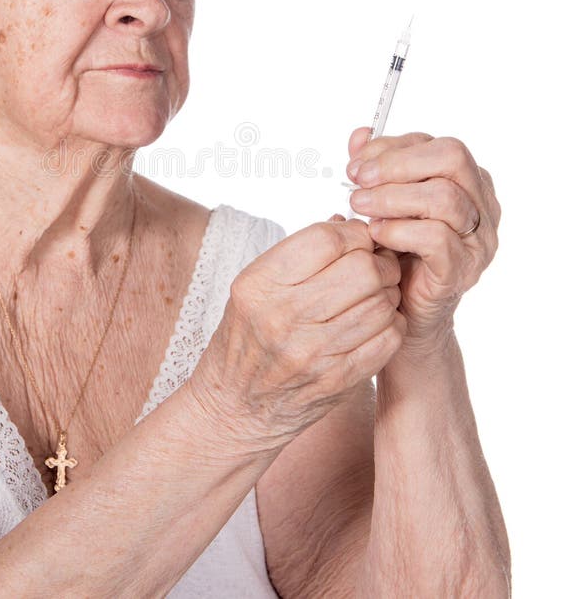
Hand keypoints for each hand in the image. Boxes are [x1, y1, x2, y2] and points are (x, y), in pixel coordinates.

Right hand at [187, 218, 405, 452]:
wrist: (237, 406)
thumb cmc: (248, 335)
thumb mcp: (256, 287)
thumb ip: (300, 253)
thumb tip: (347, 222)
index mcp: (260, 284)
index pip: (326, 239)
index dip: (353, 233)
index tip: (356, 240)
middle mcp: (283, 317)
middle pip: (362, 269)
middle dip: (378, 262)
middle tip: (375, 267)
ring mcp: (312, 352)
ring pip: (381, 303)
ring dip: (387, 293)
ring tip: (374, 294)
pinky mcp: (337, 380)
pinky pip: (387, 338)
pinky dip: (390, 324)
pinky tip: (375, 322)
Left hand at [345, 126, 500, 345]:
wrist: (402, 308)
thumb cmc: (395, 250)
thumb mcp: (382, 200)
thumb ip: (374, 166)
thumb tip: (360, 135)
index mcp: (467, 180)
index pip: (437, 144)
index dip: (392, 148)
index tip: (357, 163)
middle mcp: (481, 205)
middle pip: (452, 158)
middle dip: (397, 164)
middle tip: (359, 180)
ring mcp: (478, 239)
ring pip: (444, 197)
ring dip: (391, 197)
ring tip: (361, 207)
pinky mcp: (462, 269)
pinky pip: (436, 239)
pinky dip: (398, 231)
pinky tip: (375, 234)